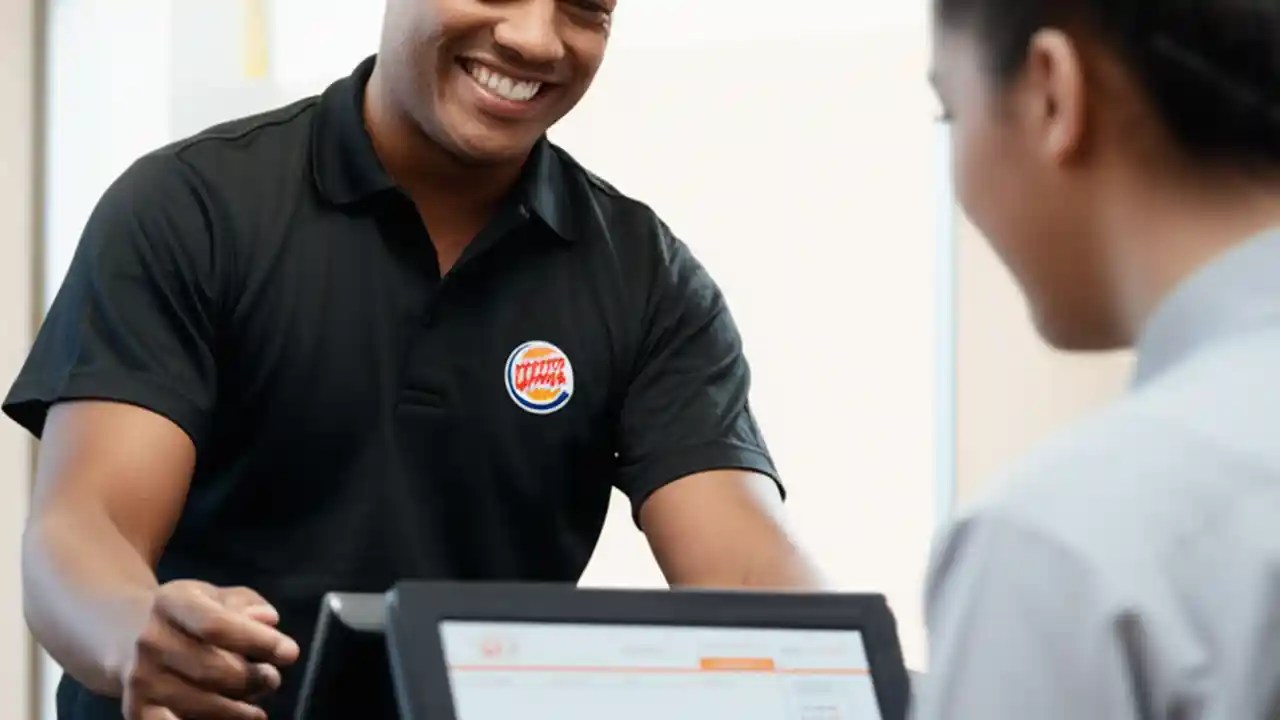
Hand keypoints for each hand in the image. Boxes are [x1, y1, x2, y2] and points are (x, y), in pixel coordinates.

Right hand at [121, 580, 300, 719]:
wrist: (127, 634)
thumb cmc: (189, 615)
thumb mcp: (216, 596)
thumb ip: (246, 604)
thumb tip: (269, 621)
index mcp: (172, 602)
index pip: (217, 625)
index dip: (257, 641)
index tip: (290, 653)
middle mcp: (150, 640)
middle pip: (212, 669)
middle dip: (252, 679)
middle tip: (272, 680)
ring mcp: (140, 679)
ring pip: (200, 704)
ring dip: (237, 711)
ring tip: (256, 709)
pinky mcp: (136, 710)